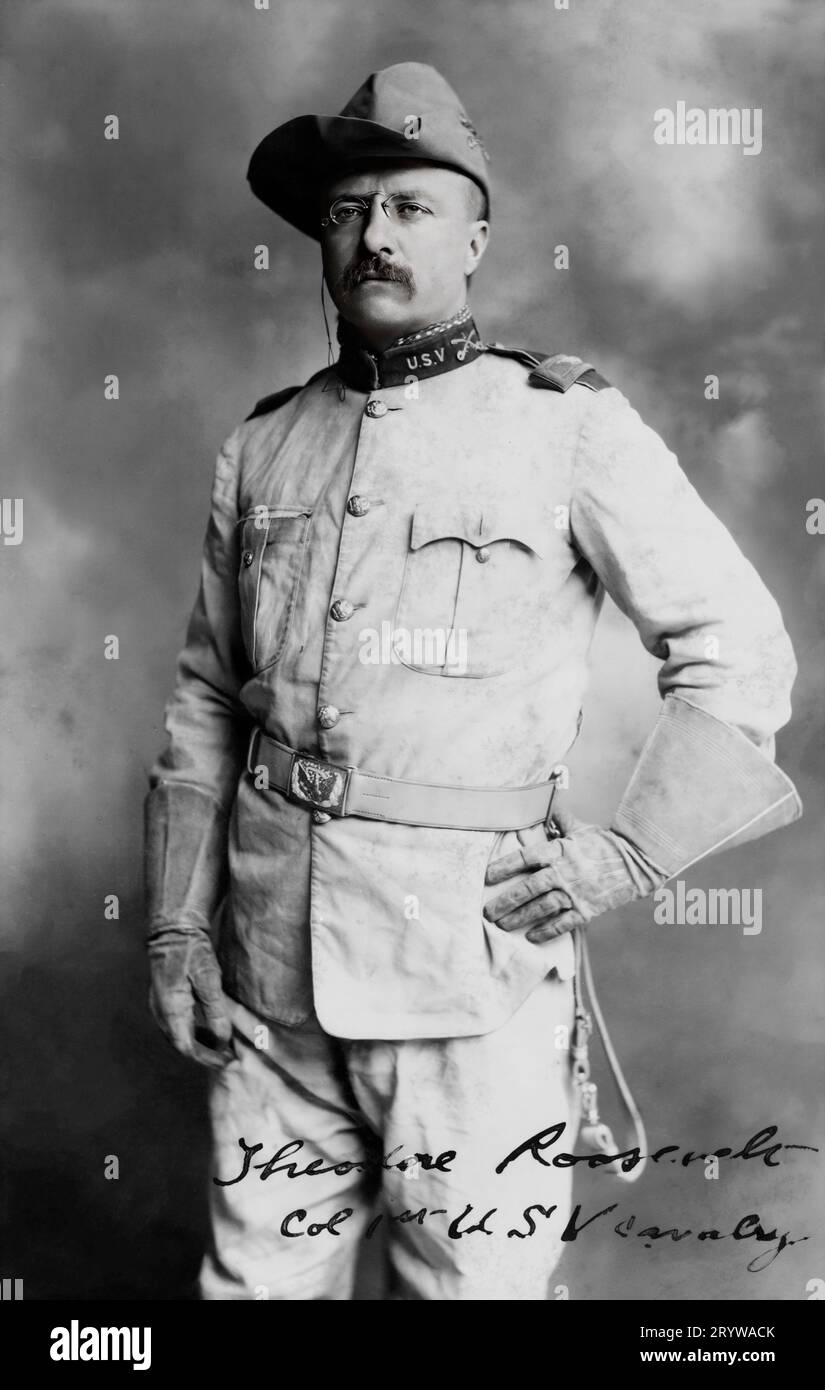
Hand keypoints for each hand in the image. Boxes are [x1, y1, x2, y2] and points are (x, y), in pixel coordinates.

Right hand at [147, 924, 235, 1069]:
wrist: (172, 930)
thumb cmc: (192, 951)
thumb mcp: (209, 980)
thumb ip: (215, 1011)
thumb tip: (222, 1039)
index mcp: (171, 1010)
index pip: (186, 1047)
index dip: (207, 1058)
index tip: (227, 1060)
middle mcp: (160, 1013)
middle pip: (181, 1044)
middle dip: (205, 1053)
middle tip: (228, 1056)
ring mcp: (159, 1006)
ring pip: (178, 1036)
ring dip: (199, 1044)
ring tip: (222, 1046)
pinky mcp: (163, 1000)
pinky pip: (177, 1024)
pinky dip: (193, 1031)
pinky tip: (208, 1029)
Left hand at [483, 800, 666, 943]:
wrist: (637, 862)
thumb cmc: (606, 844)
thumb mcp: (581, 828)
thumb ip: (560, 820)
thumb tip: (546, 805)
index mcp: (559, 851)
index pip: (524, 858)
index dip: (503, 867)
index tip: (487, 876)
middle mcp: (564, 873)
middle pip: (528, 888)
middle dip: (505, 901)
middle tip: (486, 911)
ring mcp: (575, 893)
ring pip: (541, 908)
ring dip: (519, 918)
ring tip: (502, 925)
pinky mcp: (586, 910)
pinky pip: (563, 924)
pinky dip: (546, 931)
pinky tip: (531, 937)